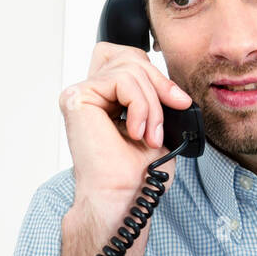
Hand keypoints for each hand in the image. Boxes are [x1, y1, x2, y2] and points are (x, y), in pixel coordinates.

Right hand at [59, 40, 192, 196]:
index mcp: (107, 98)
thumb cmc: (136, 172)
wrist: (122, 196)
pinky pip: (121, 80)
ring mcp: (81, 94)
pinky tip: (136, 132)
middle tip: (163, 124)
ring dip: (151, 105)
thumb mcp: (157, 125)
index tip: (179, 102)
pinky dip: (139, 105)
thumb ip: (158, 96)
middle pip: (132, 59)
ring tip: (149, 136)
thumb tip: (174, 87)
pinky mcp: (77, 97)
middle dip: (159, 88)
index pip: (132, 61)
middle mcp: (91, 94)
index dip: (157, 77)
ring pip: (130, 70)